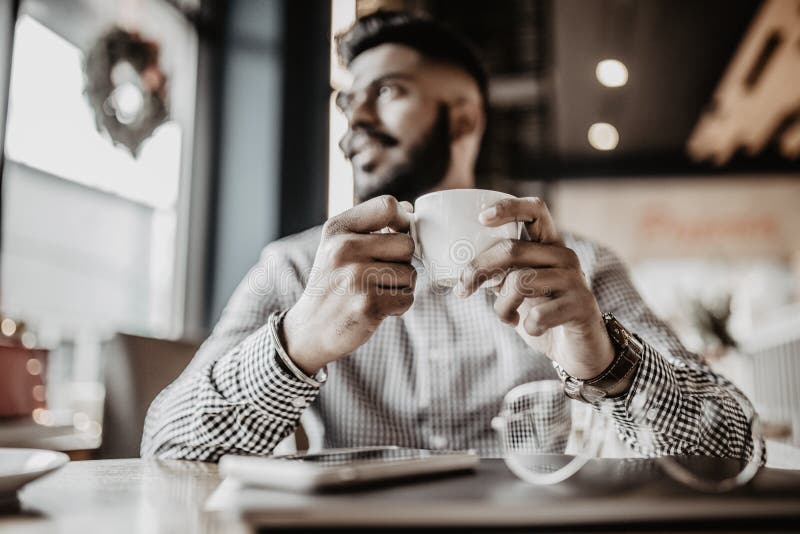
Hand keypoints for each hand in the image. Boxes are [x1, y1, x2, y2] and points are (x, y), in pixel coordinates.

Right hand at [282, 195, 415, 373]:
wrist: (309, 330)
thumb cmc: (332, 285)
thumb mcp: (337, 246)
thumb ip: (370, 226)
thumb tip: (408, 208)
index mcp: (337, 229)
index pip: (387, 205)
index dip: (402, 219)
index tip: (397, 233)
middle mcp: (344, 248)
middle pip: (406, 244)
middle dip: (401, 262)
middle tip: (379, 275)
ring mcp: (356, 277)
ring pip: (410, 273)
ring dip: (400, 287)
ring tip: (374, 292)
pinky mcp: (368, 304)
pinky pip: (407, 298)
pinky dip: (398, 306)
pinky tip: (376, 308)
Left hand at [455, 197, 613, 378]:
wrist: (577, 348)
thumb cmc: (543, 312)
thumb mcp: (519, 288)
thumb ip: (499, 272)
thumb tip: (461, 267)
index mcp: (549, 245)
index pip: (535, 210)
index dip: (507, 208)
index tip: (481, 218)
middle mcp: (564, 256)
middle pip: (512, 249)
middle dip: (478, 270)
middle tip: (462, 290)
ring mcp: (575, 280)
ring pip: (519, 283)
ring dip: (502, 307)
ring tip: (507, 317)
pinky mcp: (581, 306)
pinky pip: (537, 314)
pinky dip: (526, 325)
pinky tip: (531, 327)